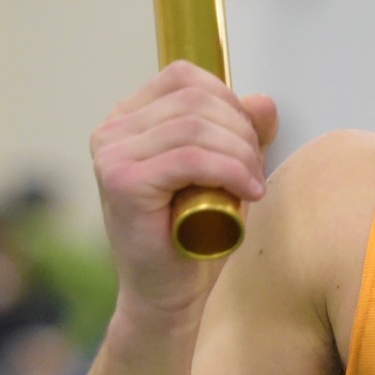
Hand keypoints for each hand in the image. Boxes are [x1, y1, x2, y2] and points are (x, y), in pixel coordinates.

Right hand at [89, 62, 275, 320]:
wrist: (166, 296)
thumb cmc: (193, 237)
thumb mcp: (226, 173)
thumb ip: (242, 134)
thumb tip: (262, 100)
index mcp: (127, 119)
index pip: (184, 78)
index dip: (228, 101)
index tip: (249, 144)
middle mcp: (111, 131)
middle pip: (195, 100)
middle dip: (241, 132)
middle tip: (255, 173)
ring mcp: (111, 155)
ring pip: (196, 127)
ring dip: (240, 154)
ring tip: (252, 185)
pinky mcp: (122, 182)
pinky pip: (189, 158)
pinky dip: (230, 170)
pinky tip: (249, 191)